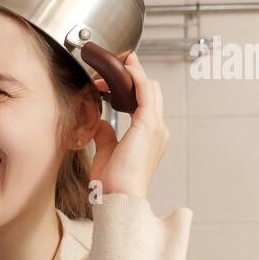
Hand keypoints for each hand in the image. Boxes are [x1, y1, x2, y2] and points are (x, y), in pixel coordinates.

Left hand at [88, 52, 169, 199]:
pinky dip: (136, 77)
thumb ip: (106, 135)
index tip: (114, 75)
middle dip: (132, 74)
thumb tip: (101, 122)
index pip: (145, 101)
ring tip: (116, 63)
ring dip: (132, 72)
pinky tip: (125, 68)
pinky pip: (145, 92)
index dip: (131, 85)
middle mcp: (157, 129)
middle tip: (113, 64)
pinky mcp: (149, 125)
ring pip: (150, 88)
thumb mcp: (107, 152)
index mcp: (150, 136)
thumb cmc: (113, 183)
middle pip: (150, 90)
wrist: (119, 196)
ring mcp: (155, 127)